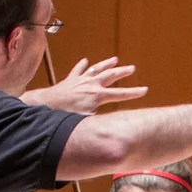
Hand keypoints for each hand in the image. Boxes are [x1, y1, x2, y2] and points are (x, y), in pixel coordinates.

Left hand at [26, 57, 143, 113]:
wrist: (47, 104)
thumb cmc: (66, 114)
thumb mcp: (86, 121)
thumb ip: (99, 123)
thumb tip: (111, 132)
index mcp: (98, 95)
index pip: (120, 94)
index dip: (134, 92)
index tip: (145, 89)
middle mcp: (91, 84)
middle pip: (111, 76)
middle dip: (123, 72)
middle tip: (132, 68)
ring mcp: (81, 80)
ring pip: (97, 69)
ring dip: (106, 64)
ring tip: (115, 59)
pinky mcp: (71, 79)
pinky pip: (78, 70)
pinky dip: (83, 65)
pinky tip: (86, 61)